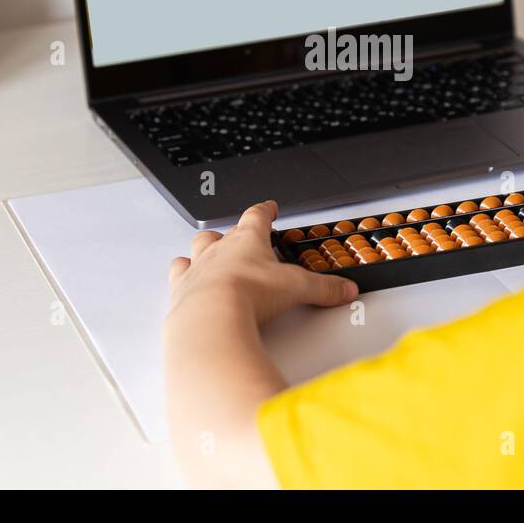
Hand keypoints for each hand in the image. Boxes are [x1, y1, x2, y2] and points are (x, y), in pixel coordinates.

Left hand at [167, 200, 357, 326]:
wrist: (212, 315)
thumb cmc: (247, 293)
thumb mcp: (297, 289)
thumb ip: (323, 289)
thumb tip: (344, 290)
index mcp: (247, 240)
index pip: (257, 215)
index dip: (264, 210)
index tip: (269, 207)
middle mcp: (220, 249)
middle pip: (223, 232)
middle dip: (232, 234)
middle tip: (239, 238)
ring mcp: (198, 267)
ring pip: (198, 248)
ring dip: (204, 249)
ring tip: (210, 255)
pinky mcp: (182, 289)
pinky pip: (179, 273)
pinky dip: (183, 274)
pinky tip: (187, 279)